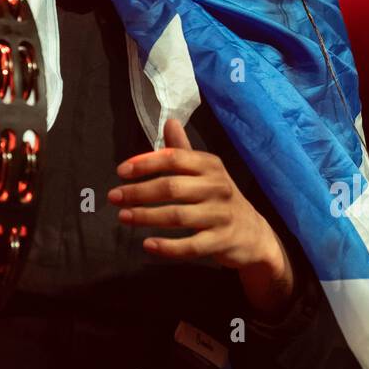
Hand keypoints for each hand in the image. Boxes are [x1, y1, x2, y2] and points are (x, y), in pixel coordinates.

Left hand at [107, 118, 279, 270]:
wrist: (254, 235)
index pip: (174, 158)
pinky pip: (191, 246)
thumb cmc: (220, 198)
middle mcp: (217, 187)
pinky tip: (147, 244)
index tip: (121, 171)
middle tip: (114, 197)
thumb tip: (169, 121)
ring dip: (145, 217)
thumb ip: (183, 151)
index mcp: (210, 165)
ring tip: (123, 217)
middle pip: (171, 187)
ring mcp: (220, 215)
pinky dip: (167, 247)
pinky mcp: (221, 241)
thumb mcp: (205, 172)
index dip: (145, 163)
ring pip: (177, 216)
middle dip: (138, 192)